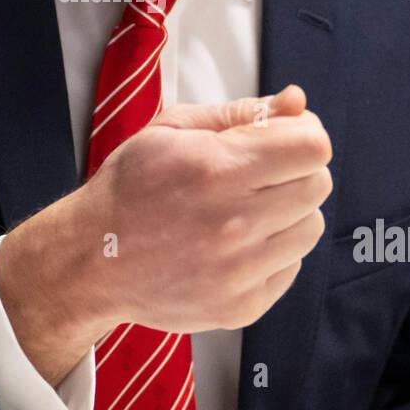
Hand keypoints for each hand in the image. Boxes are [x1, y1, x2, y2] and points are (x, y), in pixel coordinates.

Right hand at [0, 83, 330, 384]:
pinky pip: (292, 267)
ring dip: (288, 213)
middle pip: (318, 185)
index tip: (281, 140)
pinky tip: (236, 245)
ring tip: (246, 210)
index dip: (302, 135)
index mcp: (216, 169)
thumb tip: (297, 102)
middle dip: (295, 171)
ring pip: (311, 227)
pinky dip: (273, 252)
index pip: (313, 147)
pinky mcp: (241, 307)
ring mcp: (239, 272)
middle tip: (257, 175)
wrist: (91, 261)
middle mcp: (233, 223)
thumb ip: (240, 113)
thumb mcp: (171, 130)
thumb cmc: (130, 188)